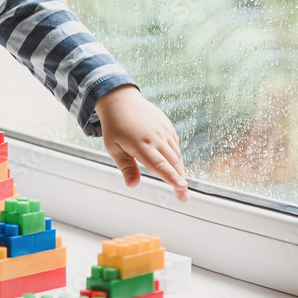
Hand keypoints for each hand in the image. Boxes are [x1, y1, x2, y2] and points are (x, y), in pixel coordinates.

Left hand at [95, 85, 188, 201]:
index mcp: (141, 144)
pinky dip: (176, 157)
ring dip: (179, 170)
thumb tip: (132, 184)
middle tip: (184, 197)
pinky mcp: (167, 126)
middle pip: (172, 163)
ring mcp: (163, 130)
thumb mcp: (114, 148)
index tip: (181, 187)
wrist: (121, 100)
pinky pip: (175, 145)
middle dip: (179, 181)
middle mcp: (156, 137)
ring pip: (176, 155)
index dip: (171, 177)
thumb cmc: (115, 125)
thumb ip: (126, 167)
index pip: (159, 164)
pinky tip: (174, 165)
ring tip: (180, 184)